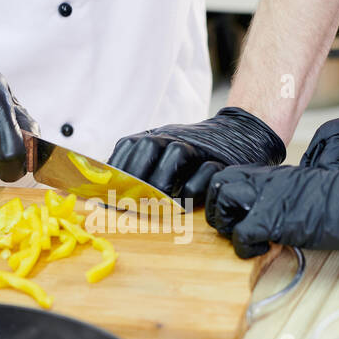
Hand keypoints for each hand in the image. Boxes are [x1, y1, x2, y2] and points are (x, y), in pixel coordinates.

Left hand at [107, 107, 285, 203]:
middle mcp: (174, 138)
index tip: (105, 195)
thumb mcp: (162, 154)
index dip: (115, 170)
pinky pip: (206, 170)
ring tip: (158, 204)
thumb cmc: (192, 154)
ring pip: (177, 153)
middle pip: (149, 145)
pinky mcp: (221, 162)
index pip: (128, 146)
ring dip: (164, 180)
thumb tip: (100, 193)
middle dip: (137, 175)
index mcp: (155, 136)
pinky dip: (194, 186)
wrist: (239, 134)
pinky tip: (187, 201)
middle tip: (131, 202)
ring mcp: (198, 148)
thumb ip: (135, 170)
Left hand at [204, 155, 338, 258]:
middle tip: (237, 229)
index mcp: (278, 176)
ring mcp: (271, 199)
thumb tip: (280, 214)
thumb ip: (293, 196)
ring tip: (250, 240)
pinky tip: (264, 250)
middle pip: (217, 186)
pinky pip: (240, 235)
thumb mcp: (317, 190)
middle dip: (218, 210)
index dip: (227, 197)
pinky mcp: (278, 220)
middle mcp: (269, 183)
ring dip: (228, 227)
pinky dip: (244, 248)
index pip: (232, 177)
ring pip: (220, 206)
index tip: (236, 216)